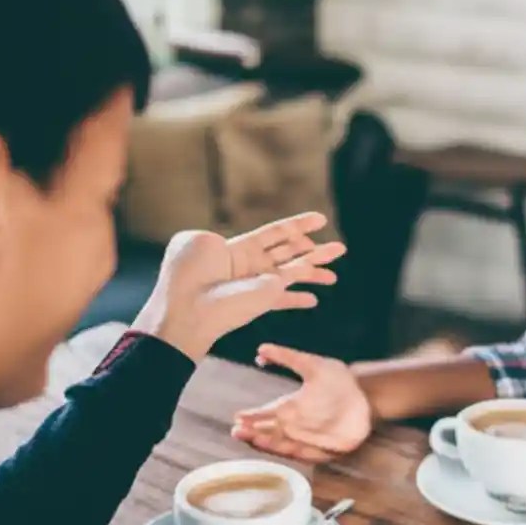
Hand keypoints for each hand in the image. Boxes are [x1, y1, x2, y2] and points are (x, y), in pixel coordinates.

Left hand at [133, 212, 345, 360]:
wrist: (188, 305)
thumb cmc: (186, 274)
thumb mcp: (196, 242)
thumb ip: (215, 238)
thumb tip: (223, 245)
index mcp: (234, 251)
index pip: (272, 234)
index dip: (297, 226)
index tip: (320, 219)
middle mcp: (250, 267)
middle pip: (290, 253)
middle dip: (314, 249)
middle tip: (339, 248)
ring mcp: (259, 283)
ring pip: (296, 270)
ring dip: (318, 267)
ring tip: (338, 266)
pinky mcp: (266, 296)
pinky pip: (289, 290)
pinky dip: (300, 296)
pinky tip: (315, 299)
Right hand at [230, 343, 371, 461]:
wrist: (367, 394)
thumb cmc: (339, 380)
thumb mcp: (311, 365)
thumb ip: (286, 357)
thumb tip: (260, 349)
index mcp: (291, 407)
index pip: (266, 414)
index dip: (252, 417)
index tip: (237, 417)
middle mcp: (296, 425)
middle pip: (270, 432)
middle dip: (253, 433)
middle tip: (236, 431)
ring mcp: (309, 438)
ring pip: (283, 444)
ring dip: (267, 443)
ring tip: (252, 439)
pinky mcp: (325, 449)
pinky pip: (305, 453)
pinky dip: (292, 452)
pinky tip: (281, 449)